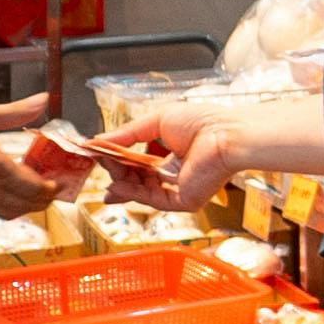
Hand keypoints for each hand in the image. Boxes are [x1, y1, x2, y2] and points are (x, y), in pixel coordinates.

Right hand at [0, 107, 86, 211]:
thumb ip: (15, 112)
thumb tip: (43, 100)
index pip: (36, 189)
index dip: (51, 188)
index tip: (58, 180)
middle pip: (28, 206)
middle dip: (44, 200)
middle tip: (51, 188)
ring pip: (11, 213)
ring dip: (27, 206)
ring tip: (32, 191)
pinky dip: (7, 205)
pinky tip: (7, 190)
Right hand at [101, 107, 309, 194]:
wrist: (225, 135)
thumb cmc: (202, 122)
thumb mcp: (156, 122)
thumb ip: (126, 134)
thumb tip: (97, 141)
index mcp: (174, 155)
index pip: (141, 163)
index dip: (119, 161)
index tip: (99, 157)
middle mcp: (176, 174)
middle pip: (138, 178)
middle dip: (116, 172)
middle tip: (98, 164)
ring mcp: (179, 190)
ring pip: (142, 190)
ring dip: (121, 180)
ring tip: (105, 170)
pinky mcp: (183, 201)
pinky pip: (152, 199)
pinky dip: (133, 192)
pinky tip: (117, 183)